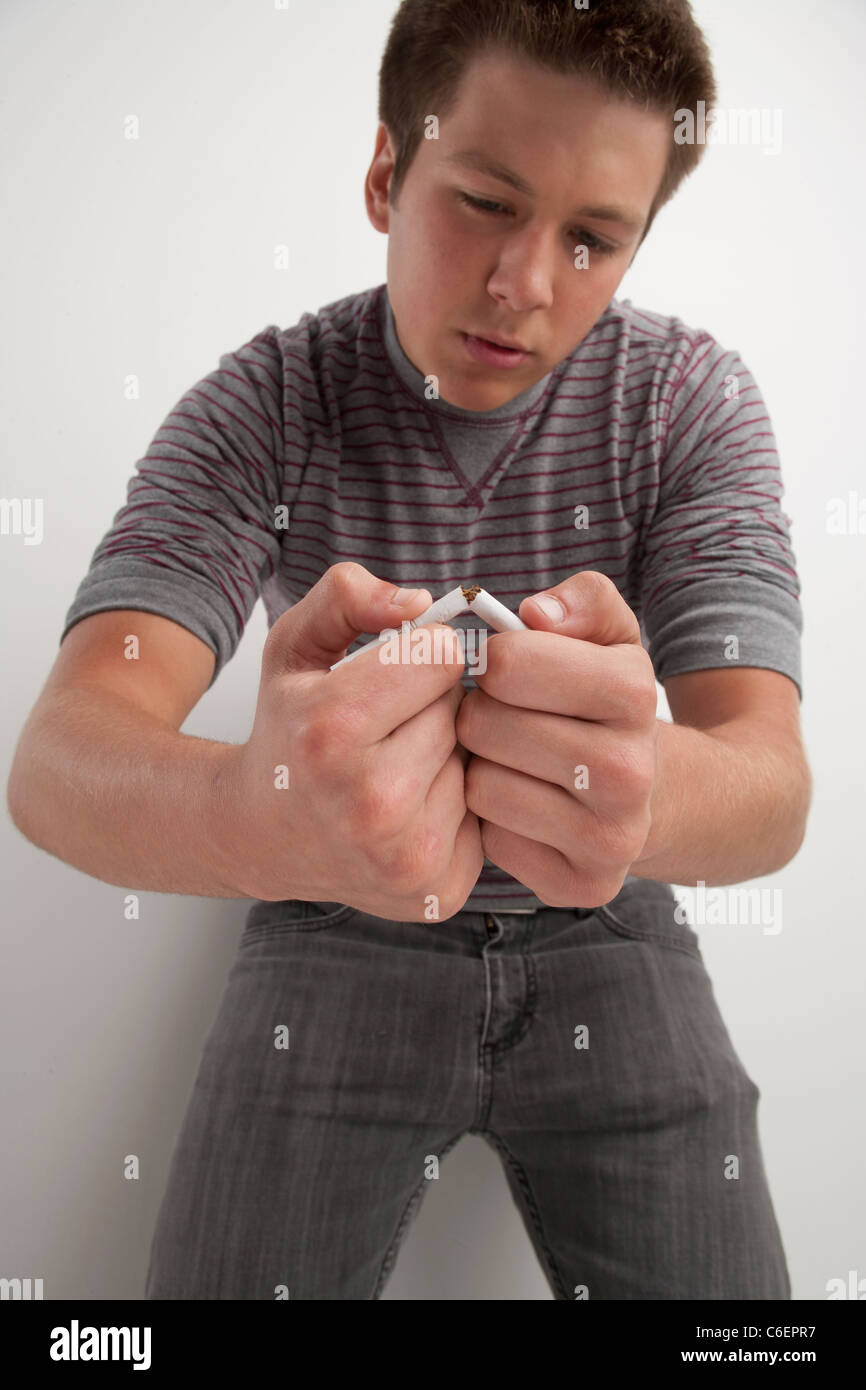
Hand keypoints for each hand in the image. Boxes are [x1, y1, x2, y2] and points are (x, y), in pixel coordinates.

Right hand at [217, 562, 482, 919]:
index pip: (442, 657)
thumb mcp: (295, 646)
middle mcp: (371, 802)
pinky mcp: (436, 890)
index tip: (389, 678)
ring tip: (397, 768)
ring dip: (450, 758)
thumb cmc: (287, 734)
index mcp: (332, 731)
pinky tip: (413, 809)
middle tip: (388, 731)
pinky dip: (458, 806)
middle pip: (463, 712)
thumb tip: (420, 600)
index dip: (420, 658)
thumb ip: (347, 595)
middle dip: (433, 709)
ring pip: (479, 764)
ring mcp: (406, 856)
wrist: (262, 836)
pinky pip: (486, 815)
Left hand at [456, 571, 658, 907]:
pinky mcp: (580, 885)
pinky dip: (491, 822)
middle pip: (486, 725)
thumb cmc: (607, 703)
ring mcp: (610, 839)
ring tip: (512, 761)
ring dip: (481, 769)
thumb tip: (537, 613)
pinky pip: (490, 842)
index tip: (508, 670)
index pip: (508, 664)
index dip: (495, 661)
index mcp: (634, 694)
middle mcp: (631, 774)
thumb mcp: (610, 636)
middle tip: (505, 719)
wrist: (660, 794)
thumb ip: (583, 601)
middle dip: (482, 713)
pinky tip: (521, 805)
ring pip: (481, 787)